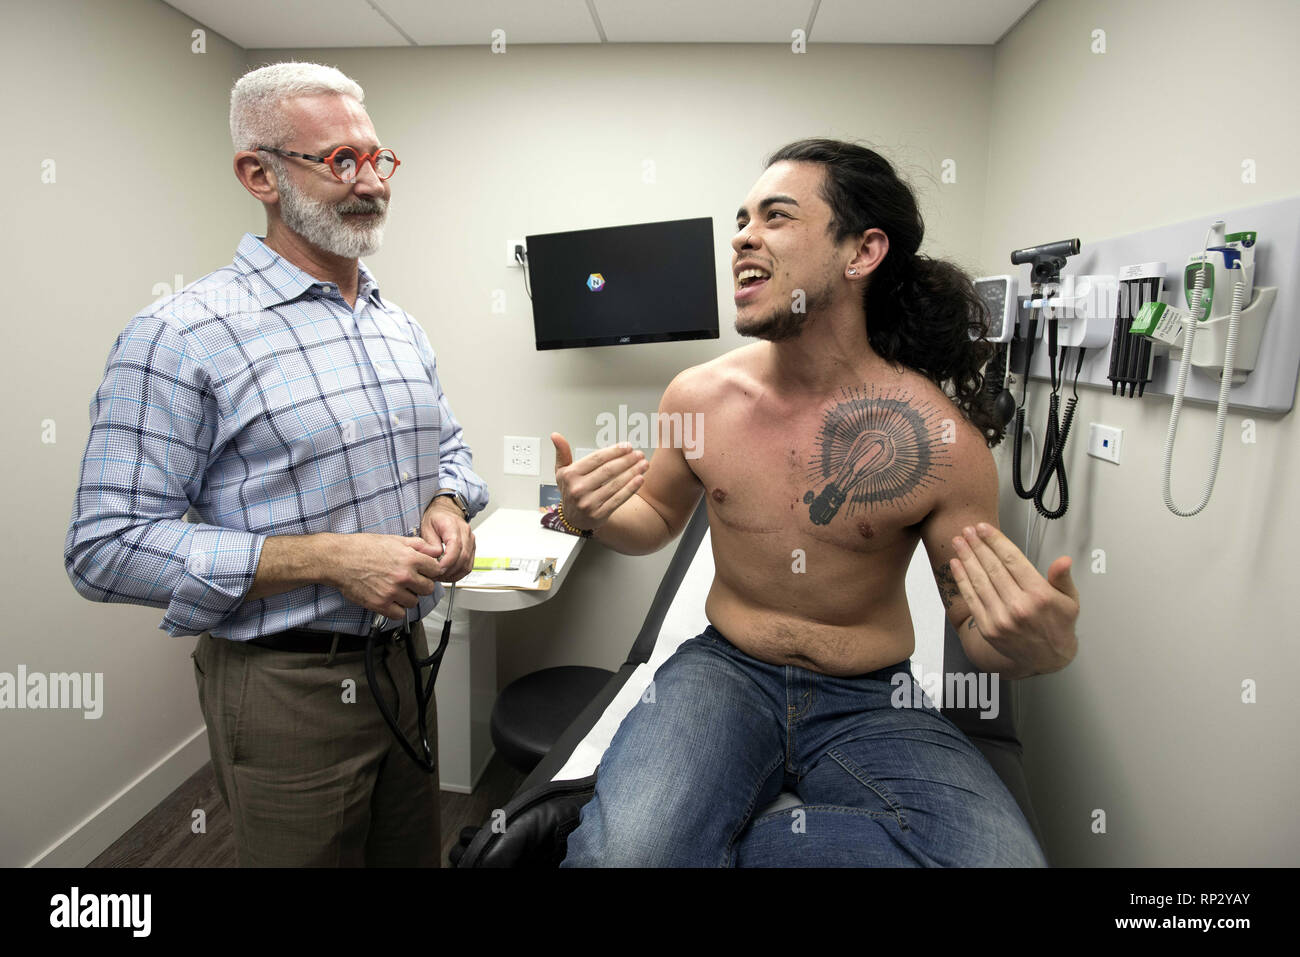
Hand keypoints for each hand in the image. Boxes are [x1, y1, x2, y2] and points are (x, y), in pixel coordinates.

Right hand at [328, 533, 445, 619]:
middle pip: (428, 588)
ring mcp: (392, 591)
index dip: (431, 571)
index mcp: (409, 558)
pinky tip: (390, 600)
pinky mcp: (380, 604)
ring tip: (396, 589)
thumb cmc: (363, 547)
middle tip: (411, 582)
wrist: (339, 559)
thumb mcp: (394, 539)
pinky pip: (399, 614)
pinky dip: (396, 610)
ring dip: (408, 598)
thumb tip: (436, 550)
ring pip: (414, 602)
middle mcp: (403, 575)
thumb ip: (418, 545)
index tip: (425, 572)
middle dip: (421, 585)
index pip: (436, 570)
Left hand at [420, 499, 475, 582]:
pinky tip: (448, 575)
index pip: (456, 547)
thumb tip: (436, 557)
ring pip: (467, 564)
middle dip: (449, 571)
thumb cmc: (436, 518)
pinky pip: (468, 566)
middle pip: (463, 558)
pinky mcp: (472, 549)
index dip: (447, 562)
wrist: (446, 511)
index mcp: (454, 526)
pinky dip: (459, 573)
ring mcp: (471, 542)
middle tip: (435, 575)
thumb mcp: (427, 526)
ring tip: (440, 577)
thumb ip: (430, 543)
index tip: (437, 569)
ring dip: (454, 574)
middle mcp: (466, 534)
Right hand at [551, 433, 647, 530]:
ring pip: (615, 484)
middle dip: (626, 460)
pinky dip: (631, 488)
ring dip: (633, 472)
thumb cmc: (570, 491)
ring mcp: (588, 503)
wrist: (572, 519)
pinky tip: (640, 479)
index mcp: (570, 475)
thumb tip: (555, 435)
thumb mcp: (562, 471)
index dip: (614, 451)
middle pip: (608, 470)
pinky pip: (618, 498)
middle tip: (639, 454)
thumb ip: (562, 453)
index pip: (596, 459)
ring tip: (643, 464)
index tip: (627, 446)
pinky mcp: (599, 514)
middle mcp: (578, 489)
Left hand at [949, 522, 1078, 676]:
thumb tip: (1063, 561)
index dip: (995, 541)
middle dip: (978, 546)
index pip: (1012, 560)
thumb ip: (1062, 578)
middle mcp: (1019, 607)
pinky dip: (962, 579)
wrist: (1048, 659)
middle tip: (967, 530)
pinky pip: (972, 599)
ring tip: (959, 542)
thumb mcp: (1070, 600)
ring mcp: (1001, 619)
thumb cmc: (1058, 625)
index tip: (984, 528)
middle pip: (993, 568)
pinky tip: (957, 564)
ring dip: (966, 558)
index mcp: (1040, 596)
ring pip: (979, 581)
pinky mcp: (988, 628)